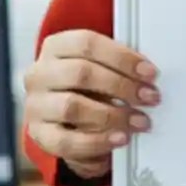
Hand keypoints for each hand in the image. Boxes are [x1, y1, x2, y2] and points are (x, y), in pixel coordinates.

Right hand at [23, 29, 159, 179]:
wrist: (59, 116)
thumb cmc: (82, 86)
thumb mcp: (96, 68)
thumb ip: (116, 67)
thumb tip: (147, 76)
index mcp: (55, 47)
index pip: (87, 43)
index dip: (122, 57)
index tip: (149, 72)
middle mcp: (40, 74)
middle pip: (81, 73)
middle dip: (122, 86)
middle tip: (149, 97)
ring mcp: (36, 105)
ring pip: (72, 107)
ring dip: (113, 115)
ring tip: (138, 121)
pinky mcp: (39, 135)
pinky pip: (66, 142)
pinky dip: (97, 142)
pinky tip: (119, 138)